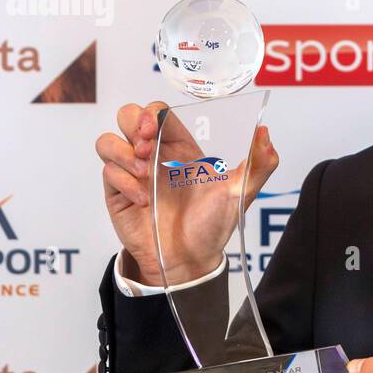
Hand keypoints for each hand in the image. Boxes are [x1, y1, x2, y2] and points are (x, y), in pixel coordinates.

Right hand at [96, 102, 278, 285]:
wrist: (189, 261)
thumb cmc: (213, 226)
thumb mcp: (240, 193)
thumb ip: (259, 164)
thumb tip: (265, 132)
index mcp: (181, 147)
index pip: (159, 111)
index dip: (153, 112)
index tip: (155, 129)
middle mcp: (155, 155)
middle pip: (127, 115)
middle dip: (133, 124)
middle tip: (147, 146)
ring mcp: (133, 173)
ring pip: (108, 141)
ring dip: (123, 153)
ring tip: (144, 174)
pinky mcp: (118, 192)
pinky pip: (107, 171)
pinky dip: (123, 182)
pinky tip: (143, 200)